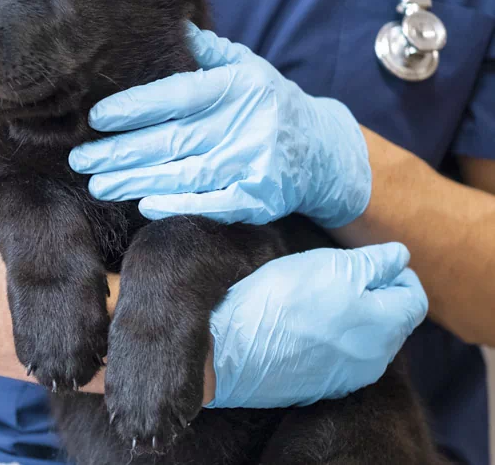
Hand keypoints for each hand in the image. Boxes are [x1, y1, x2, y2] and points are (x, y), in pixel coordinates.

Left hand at [69, 23, 370, 226]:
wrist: (324, 150)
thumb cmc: (269, 102)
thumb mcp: (246, 67)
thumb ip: (207, 51)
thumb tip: (170, 21)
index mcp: (238, 87)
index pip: (178, 96)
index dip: (135, 107)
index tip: (95, 117)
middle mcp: (246, 124)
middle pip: (172, 140)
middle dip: (120, 152)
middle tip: (79, 159)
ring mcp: (254, 164)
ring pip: (184, 175)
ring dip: (136, 182)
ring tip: (97, 184)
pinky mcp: (260, 199)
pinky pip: (213, 204)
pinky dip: (178, 206)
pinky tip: (144, 206)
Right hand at [206, 243, 427, 407]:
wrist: (231, 351)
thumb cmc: (282, 302)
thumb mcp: (330, 265)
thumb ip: (374, 262)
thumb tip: (400, 257)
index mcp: (387, 326)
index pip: (416, 298)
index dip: (399, 275)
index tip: (375, 262)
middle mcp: (377, 358)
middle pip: (393, 322)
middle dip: (376, 298)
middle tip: (340, 277)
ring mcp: (349, 378)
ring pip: (367, 343)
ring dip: (354, 321)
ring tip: (318, 303)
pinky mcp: (321, 389)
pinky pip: (341, 360)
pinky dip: (332, 342)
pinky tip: (303, 329)